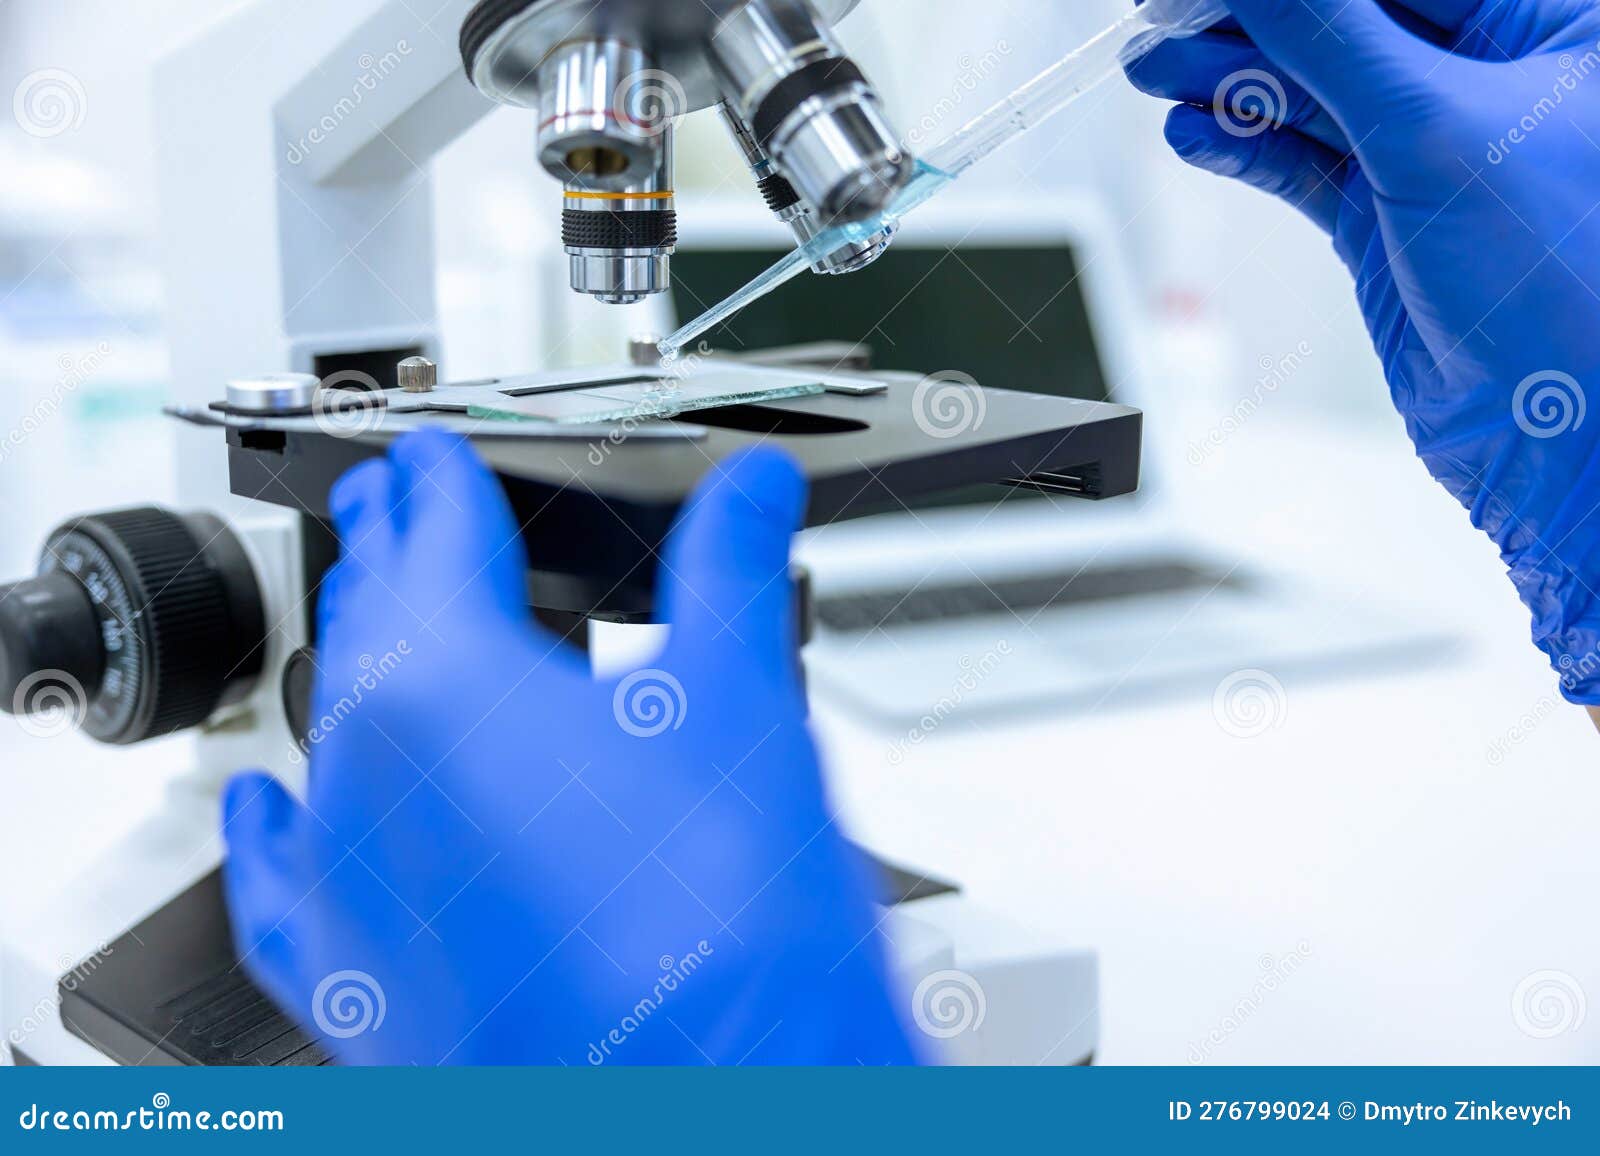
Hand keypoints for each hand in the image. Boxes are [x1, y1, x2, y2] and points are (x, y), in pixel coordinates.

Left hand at [221, 429, 912, 1064]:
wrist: (713, 1102)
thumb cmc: (723, 925)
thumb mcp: (741, 706)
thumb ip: (731, 571)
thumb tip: (752, 488)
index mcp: (445, 680)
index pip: (435, 534)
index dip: (442, 482)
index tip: (434, 461)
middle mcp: (366, 773)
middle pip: (367, 619)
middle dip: (388, 552)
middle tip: (399, 508)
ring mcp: (347, 883)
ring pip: (328, 735)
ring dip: (354, 666)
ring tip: (380, 626)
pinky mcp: (349, 982)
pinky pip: (279, 889)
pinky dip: (274, 836)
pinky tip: (263, 810)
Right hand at [1127, 0, 1599, 699]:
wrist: (1558, 437)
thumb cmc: (1564, 286)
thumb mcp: (1435, 130)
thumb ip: (1334, 39)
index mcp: (1546, 25)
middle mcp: (1491, 80)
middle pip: (1346, 25)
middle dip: (1250, 23)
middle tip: (1165, 20)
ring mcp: (1432, 151)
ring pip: (1315, 92)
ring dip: (1232, 83)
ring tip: (1157, 74)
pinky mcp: (1385, 216)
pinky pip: (1303, 162)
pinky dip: (1248, 147)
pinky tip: (1198, 133)